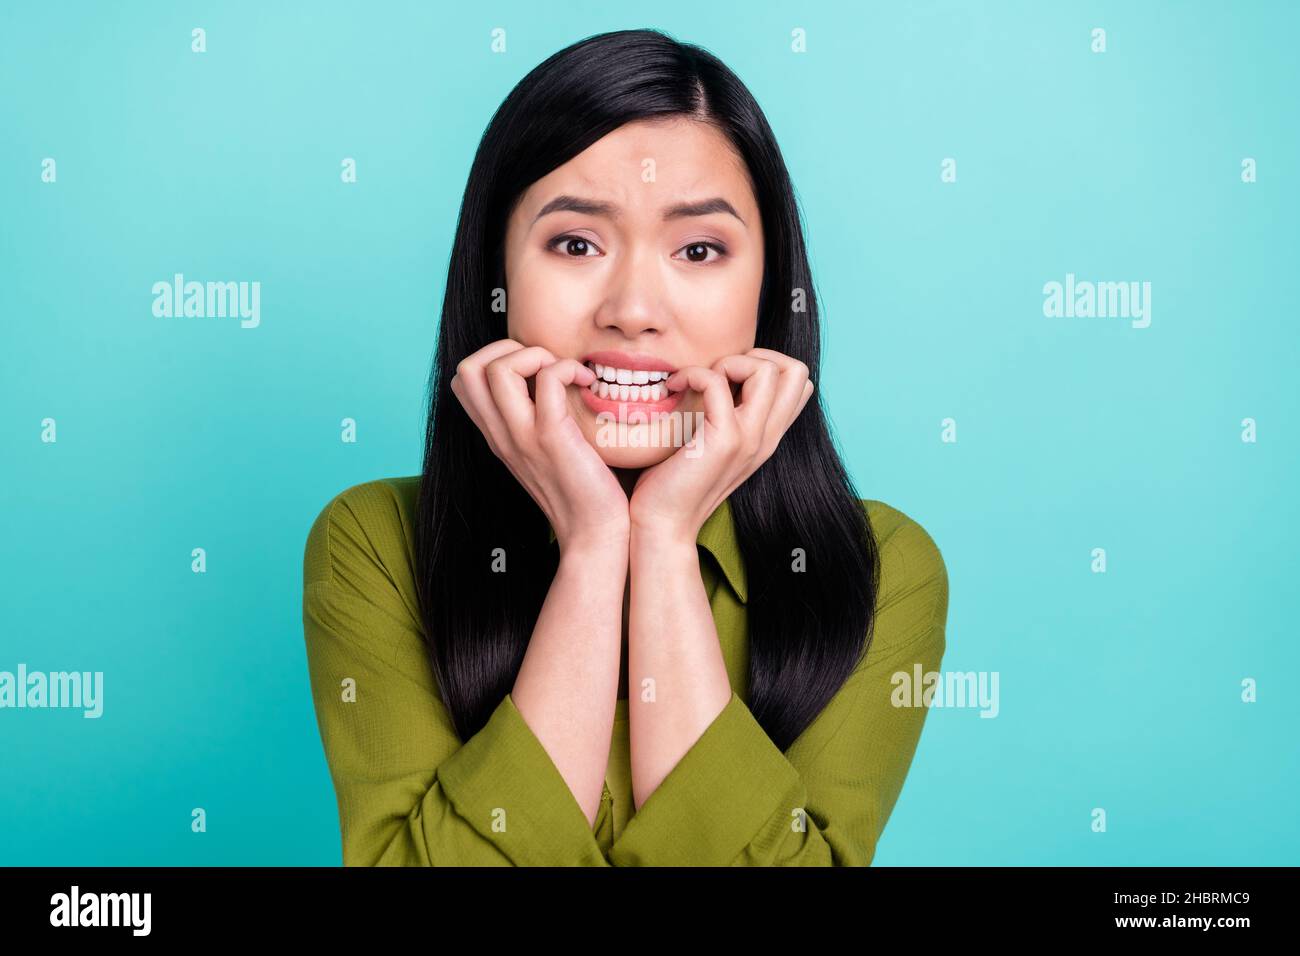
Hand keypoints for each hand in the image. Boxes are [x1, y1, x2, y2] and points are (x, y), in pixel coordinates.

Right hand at [450, 339, 629, 548]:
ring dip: (536, 354)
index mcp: (497, 436)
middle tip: (546, 364)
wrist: (594, 536)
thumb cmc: (582, 492)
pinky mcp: (551, 439)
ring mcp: (522, 437)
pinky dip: (568, 367)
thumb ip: (536, 419)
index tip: (533, 369)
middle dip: (506, 347)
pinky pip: (547, 379)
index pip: (463, 381)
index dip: (492, 358)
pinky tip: (587, 382)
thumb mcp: (546, 452)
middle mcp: (501, 435)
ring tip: (565, 371)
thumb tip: (548, 381)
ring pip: (498, 369)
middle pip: (466, 368)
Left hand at [628, 347, 813, 543]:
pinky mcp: (725, 441)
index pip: (799, 383)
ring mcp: (750, 439)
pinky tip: (673, 387)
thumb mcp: (709, 444)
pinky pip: (718, 383)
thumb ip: (723, 416)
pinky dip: (693, 373)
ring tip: (697, 381)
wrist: (662, 525)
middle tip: (718, 372)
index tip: (727, 376)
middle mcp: (767, 437)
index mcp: (767, 437)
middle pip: (797, 371)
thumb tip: (714, 378)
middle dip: (756, 355)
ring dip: (728, 362)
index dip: (767, 364)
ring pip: (769, 370)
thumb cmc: (674, 483)